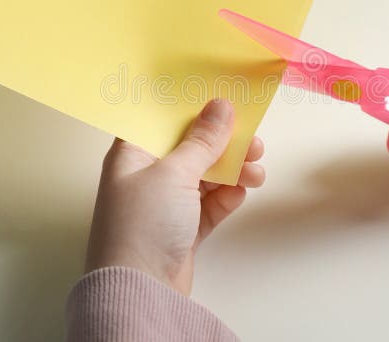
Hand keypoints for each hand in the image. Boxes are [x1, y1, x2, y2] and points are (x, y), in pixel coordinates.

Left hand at [84, 98, 264, 294]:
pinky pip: (210, 204)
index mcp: (132, 154)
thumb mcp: (174, 173)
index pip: (162, 119)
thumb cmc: (143, 224)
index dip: (192, 107)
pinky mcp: (182, 229)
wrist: (140, 292)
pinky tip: (242, 191)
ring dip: (232, 170)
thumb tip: (221, 106)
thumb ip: (202, 140)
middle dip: (223, 143)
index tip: (224, 97)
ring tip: (256, 171)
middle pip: (191, 147)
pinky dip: (227, 196)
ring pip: (205, 176)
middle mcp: (147, 175)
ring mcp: (165, 204)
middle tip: (254, 140)